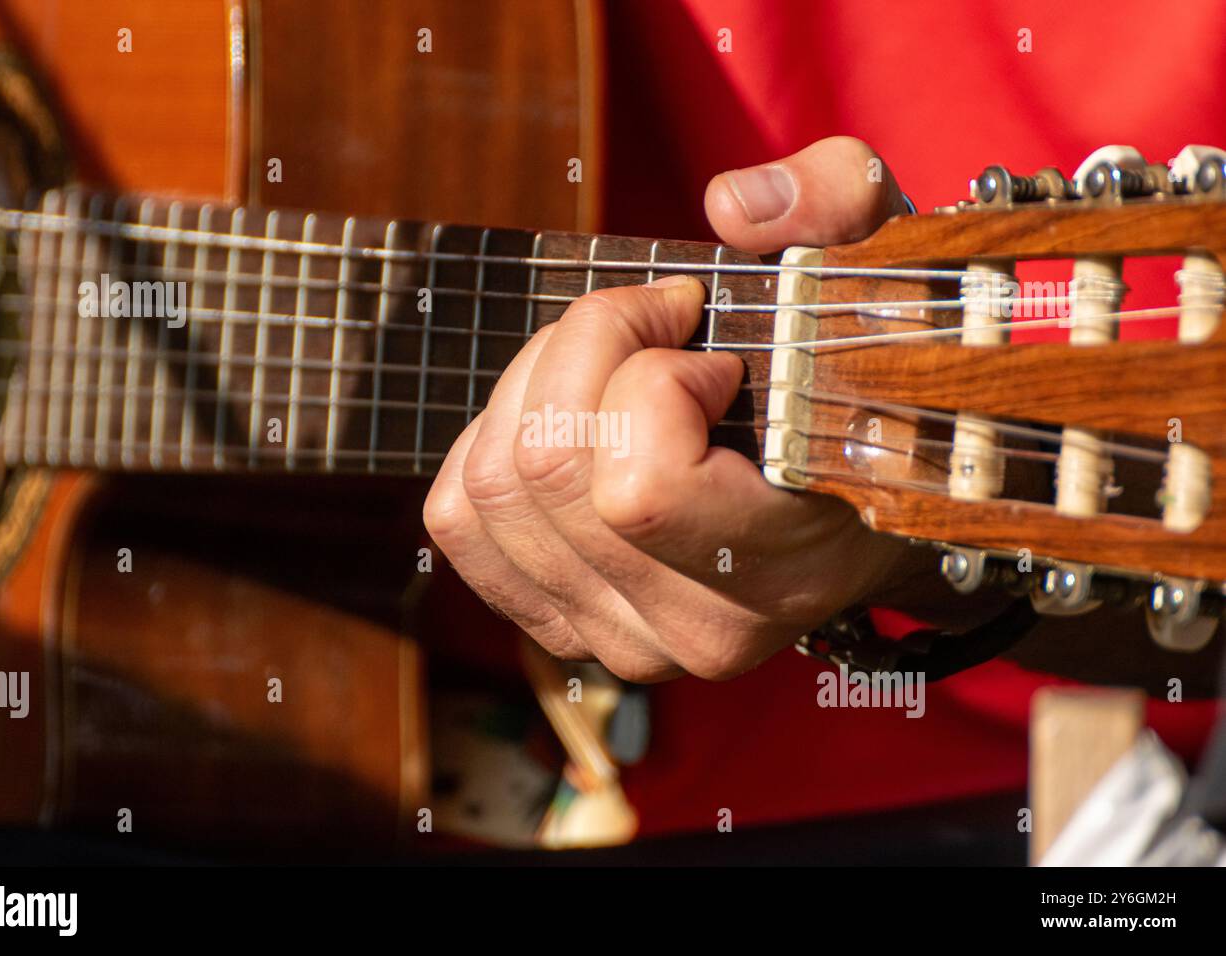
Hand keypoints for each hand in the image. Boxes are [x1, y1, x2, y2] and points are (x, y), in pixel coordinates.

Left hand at [423, 137, 934, 681]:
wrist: (862, 505)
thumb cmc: (870, 390)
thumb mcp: (886, 278)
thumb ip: (839, 207)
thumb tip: (731, 206)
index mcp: (780, 572)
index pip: (638, 487)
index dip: (654, 377)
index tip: (710, 349)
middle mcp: (689, 630)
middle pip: (545, 468)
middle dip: (585, 346)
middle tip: (654, 322)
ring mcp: (614, 637)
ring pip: (491, 487)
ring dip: (535, 381)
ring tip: (611, 362)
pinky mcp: (559, 620)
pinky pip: (459, 517)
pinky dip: (489, 439)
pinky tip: (563, 416)